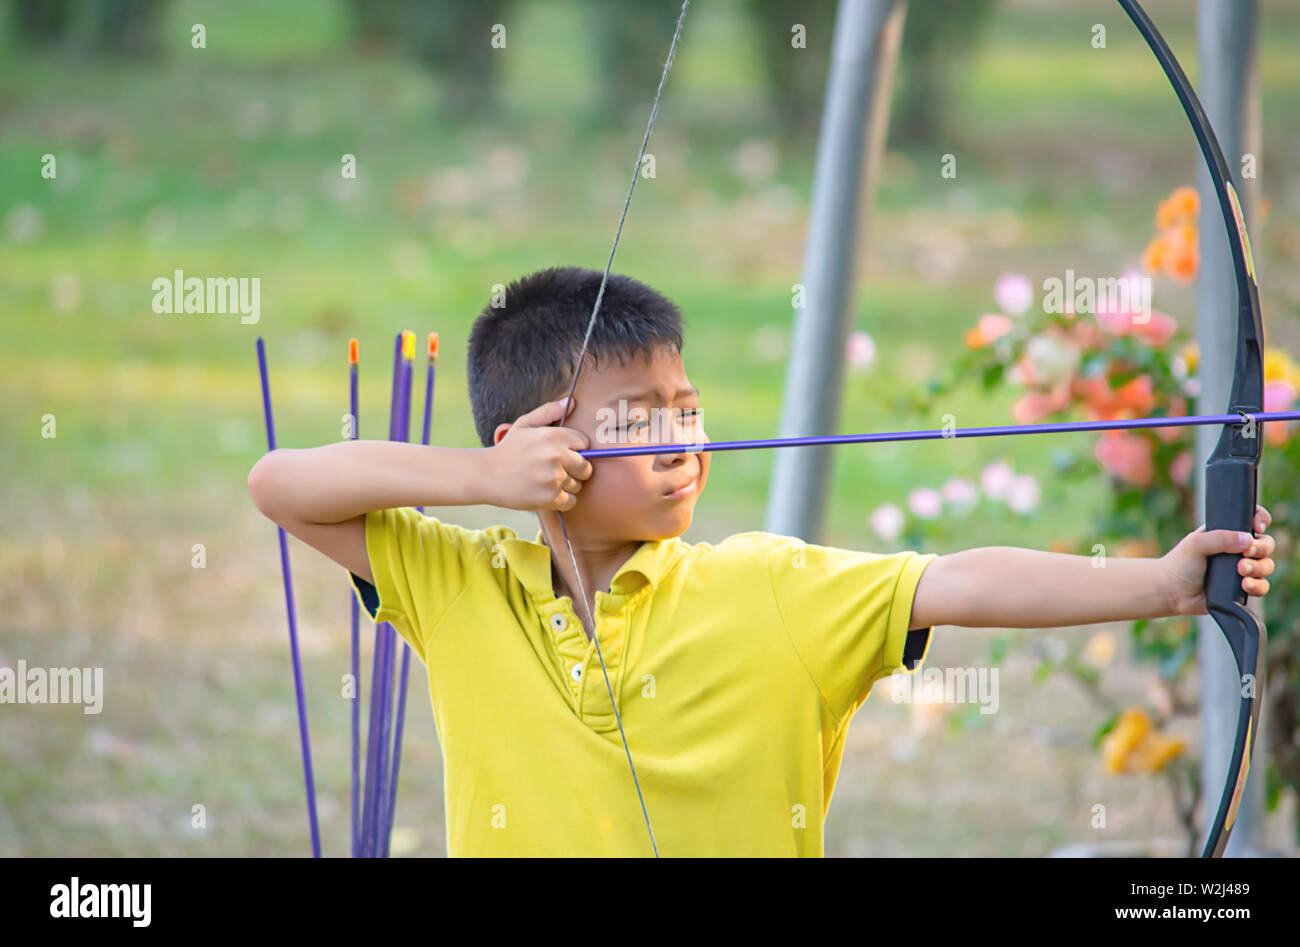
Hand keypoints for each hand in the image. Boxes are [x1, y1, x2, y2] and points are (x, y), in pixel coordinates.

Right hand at [483, 397, 593, 511]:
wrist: (486, 475)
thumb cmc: (507, 449)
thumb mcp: (524, 425)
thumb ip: (547, 412)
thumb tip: (569, 403)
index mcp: (554, 436)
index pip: (585, 444)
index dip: (574, 450)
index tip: (560, 454)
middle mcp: (557, 455)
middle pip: (586, 468)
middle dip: (575, 471)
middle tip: (556, 471)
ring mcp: (554, 478)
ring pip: (577, 486)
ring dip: (566, 486)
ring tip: (546, 481)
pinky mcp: (550, 497)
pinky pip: (571, 501)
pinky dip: (561, 500)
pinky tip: (547, 494)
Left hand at [1162, 505, 1275, 614]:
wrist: (1172, 591)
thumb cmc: (1180, 563)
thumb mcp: (1196, 544)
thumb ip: (1220, 538)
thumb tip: (1248, 540)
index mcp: (1228, 533)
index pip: (1253, 520)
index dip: (1261, 520)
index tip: (1257, 527)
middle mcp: (1238, 549)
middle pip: (1266, 544)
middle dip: (1261, 548)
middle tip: (1246, 552)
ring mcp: (1242, 569)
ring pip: (1266, 565)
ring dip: (1259, 567)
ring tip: (1241, 571)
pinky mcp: (1242, 589)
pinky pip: (1262, 587)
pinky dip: (1258, 586)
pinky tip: (1245, 585)